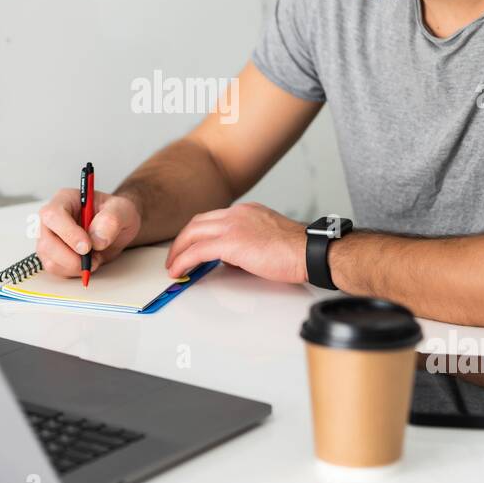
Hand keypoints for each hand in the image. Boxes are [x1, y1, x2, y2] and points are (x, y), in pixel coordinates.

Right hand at [36, 189, 141, 277]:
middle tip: (92, 259)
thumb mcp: (122, 209)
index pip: (54, 215)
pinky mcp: (53, 255)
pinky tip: (87, 263)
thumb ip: (112, 219)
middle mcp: (52, 219)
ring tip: (94, 259)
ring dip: (73, 266)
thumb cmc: (115, 214)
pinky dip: (73, 272)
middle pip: (46, 241)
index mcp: (65, 199)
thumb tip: (97, 238)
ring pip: (49, 259)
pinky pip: (56, 269)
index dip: (68, 233)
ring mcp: (50, 238)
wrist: (116, 229)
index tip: (87, 247)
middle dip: (70, 257)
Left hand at [165, 202, 307, 282]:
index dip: (197, 233)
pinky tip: (179, 271)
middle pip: (197, 223)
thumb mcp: (267, 240)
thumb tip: (229, 259)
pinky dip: (184, 261)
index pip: (212, 218)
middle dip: (182, 241)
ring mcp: (232, 225)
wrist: (310, 251)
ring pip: (193, 234)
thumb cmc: (297, 251)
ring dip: (178, 251)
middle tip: (175, 257)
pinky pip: (197, 251)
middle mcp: (236, 214)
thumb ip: (246, 244)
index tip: (190, 246)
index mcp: (246, 211)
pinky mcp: (231, 242)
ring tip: (173, 266)